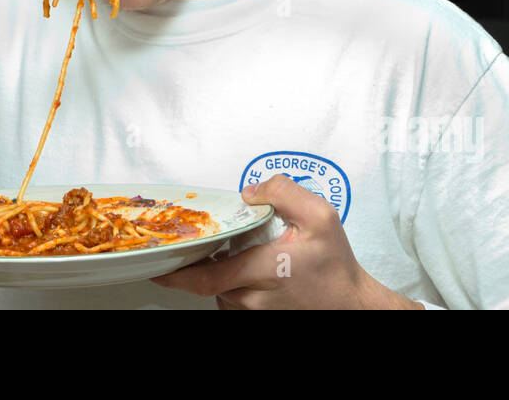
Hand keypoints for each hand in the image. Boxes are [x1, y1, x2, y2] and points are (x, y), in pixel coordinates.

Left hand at [150, 174, 422, 308]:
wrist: (353, 304)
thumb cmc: (336, 264)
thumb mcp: (321, 216)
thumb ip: (284, 193)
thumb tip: (249, 190)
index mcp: (262, 270)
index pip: (205, 277)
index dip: (175, 273)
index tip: (155, 265)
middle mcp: (253, 297)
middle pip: (208, 282)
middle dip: (196, 262)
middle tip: (189, 242)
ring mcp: (255, 311)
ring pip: (219, 291)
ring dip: (216, 272)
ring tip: (227, 251)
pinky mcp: (260, 317)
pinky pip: (232, 300)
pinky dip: (229, 283)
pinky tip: (242, 266)